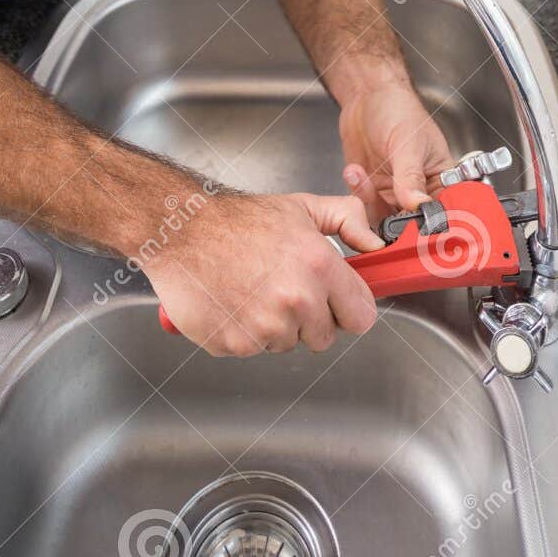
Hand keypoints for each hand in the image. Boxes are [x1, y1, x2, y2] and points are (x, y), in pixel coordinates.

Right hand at [144, 189, 383, 356]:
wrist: (181, 231)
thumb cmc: (239, 220)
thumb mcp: (303, 207)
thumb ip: (349, 220)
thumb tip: (376, 245)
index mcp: (319, 268)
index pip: (362, 316)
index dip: (348, 308)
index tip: (335, 300)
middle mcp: (296, 301)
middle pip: (323, 336)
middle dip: (309, 317)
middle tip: (283, 287)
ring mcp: (264, 327)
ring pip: (286, 343)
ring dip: (275, 325)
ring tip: (253, 288)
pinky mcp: (234, 345)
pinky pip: (252, 349)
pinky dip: (244, 331)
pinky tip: (233, 300)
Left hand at [339, 88, 454, 221]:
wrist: (366, 97)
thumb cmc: (398, 109)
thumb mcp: (408, 143)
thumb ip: (411, 177)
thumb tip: (417, 205)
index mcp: (441, 179)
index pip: (443, 212)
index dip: (430, 225)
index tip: (414, 226)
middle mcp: (420, 191)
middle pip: (413, 225)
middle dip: (394, 220)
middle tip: (381, 206)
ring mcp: (395, 193)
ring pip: (385, 221)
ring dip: (370, 202)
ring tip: (363, 176)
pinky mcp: (373, 191)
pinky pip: (364, 207)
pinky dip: (357, 193)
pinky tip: (355, 171)